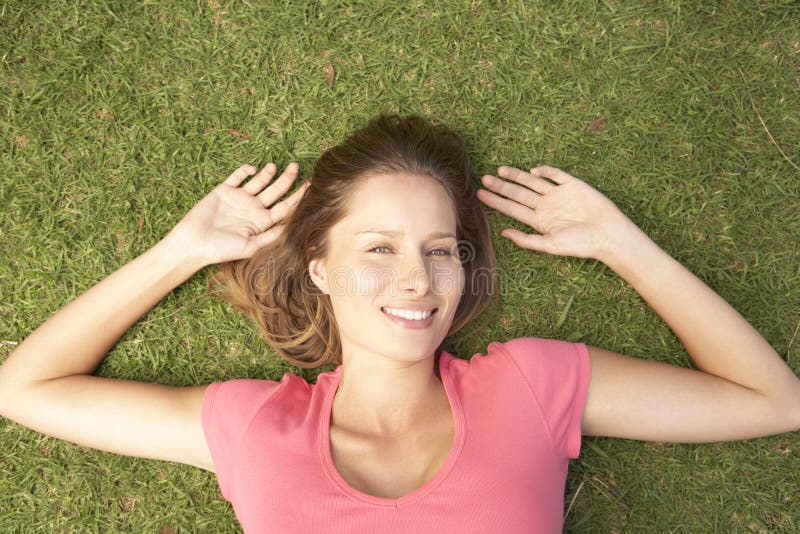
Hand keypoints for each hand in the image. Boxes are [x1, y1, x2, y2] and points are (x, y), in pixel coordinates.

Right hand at [165, 162, 309, 265]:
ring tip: (275, 166)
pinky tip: (252, 169)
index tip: (310, 186)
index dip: (298, 197)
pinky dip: (245, 171)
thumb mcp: (251, 246)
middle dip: (287, 179)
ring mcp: (239, 198)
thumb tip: (292, 228)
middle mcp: (253, 209)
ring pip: (258, 182)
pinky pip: (237, 177)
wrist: (193, 243)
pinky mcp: (224, 191)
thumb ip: (271, 236)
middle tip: (295, 166)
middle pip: (275, 191)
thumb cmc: (222, 250)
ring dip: (268, 173)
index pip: (285, 208)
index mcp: (262, 222)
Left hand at [476, 165, 635, 259]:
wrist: (608, 235)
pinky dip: (546, 171)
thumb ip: (527, 240)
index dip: (496, 201)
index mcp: (539, 221)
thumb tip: (503, 232)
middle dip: (502, 187)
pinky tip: (533, 171)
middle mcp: (546, 206)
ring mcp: (558, 194)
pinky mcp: (573, 185)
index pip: (513, 209)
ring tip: (501, 170)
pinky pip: (557, 175)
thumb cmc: (581, 245)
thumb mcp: (550, 245)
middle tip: (484, 179)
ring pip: (533, 182)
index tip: (480, 194)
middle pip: (519, 193)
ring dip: (517, 176)